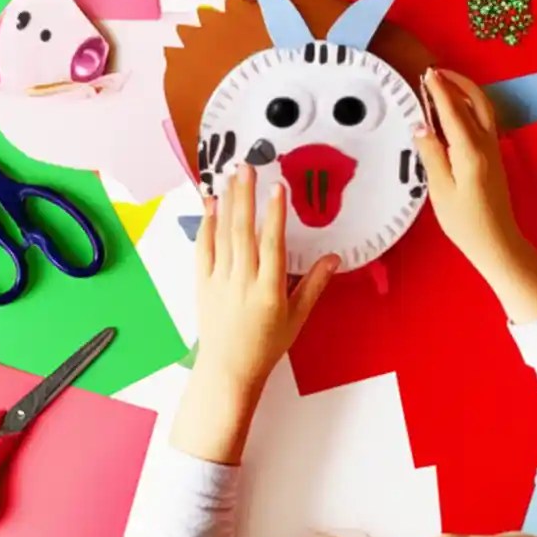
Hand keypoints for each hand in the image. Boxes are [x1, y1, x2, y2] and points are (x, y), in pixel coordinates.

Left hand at [195, 164, 339, 390]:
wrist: (228, 369)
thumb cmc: (264, 347)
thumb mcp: (296, 319)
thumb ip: (313, 285)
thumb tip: (334, 259)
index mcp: (268, 291)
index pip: (272, 245)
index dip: (275, 215)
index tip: (277, 188)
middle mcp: (242, 282)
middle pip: (243, 232)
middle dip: (245, 196)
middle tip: (246, 167)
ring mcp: (219, 281)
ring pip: (223, 235)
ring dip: (227, 203)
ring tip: (229, 176)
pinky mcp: (203, 283)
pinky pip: (203, 249)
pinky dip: (207, 225)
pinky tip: (211, 205)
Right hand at [414, 68, 536, 323]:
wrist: (497, 241)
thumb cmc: (465, 221)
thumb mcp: (439, 190)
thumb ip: (431, 154)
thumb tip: (422, 126)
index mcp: (470, 151)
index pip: (453, 111)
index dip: (439, 90)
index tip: (427, 74)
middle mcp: (486, 144)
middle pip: (475, 102)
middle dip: (457, 83)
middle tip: (436, 73)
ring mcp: (493, 149)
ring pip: (483, 109)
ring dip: (466, 92)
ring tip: (446, 84)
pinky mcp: (493, 156)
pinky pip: (484, 121)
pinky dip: (470, 106)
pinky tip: (458, 109)